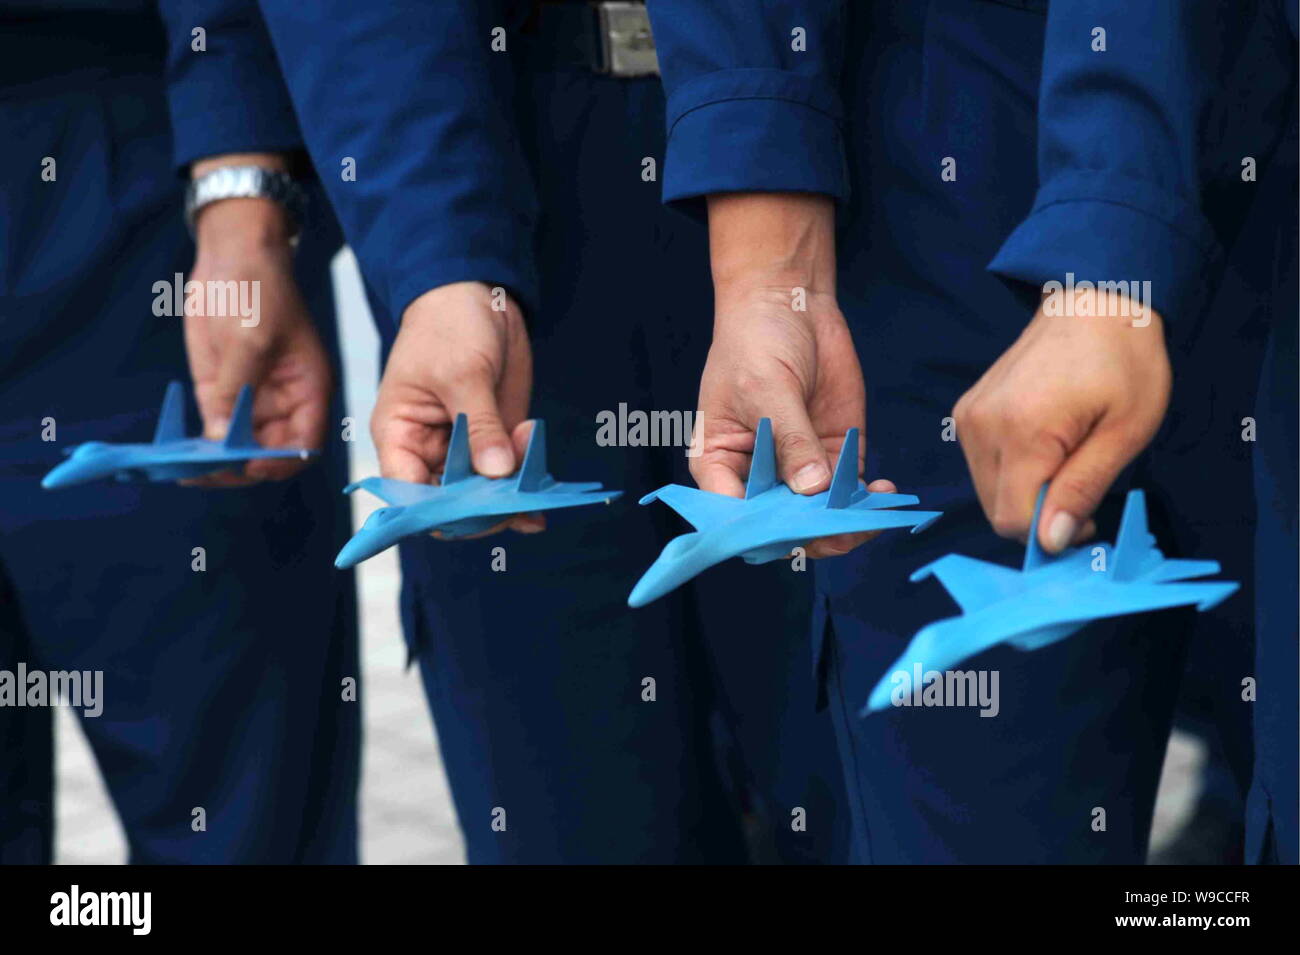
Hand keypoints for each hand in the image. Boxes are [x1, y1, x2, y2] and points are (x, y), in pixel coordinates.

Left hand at [183, 179, 330, 485]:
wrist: (233, 255)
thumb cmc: (259, 290)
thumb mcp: (250, 339)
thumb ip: (236, 391)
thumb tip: (219, 439)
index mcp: (308, 391)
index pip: (304, 443)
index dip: (281, 461)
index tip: (249, 464)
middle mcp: (283, 403)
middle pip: (269, 453)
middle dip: (241, 466)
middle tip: (208, 473)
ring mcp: (251, 400)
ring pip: (238, 448)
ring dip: (215, 463)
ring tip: (185, 471)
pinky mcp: (220, 392)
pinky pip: (211, 430)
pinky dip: (196, 447)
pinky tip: (176, 455)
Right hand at [371, 280, 540, 536]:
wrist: (478, 296)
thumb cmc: (448, 327)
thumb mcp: (462, 373)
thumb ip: (480, 425)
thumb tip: (497, 471)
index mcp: (399, 438)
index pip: (409, 493)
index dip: (437, 510)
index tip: (475, 511)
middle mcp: (428, 452)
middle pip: (449, 504)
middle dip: (483, 508)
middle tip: (516, 500)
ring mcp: (465, 451)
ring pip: (484, 496)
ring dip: (511, 496)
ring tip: (535, 482)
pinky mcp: (496, 442)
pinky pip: (509, 476)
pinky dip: (526, 484)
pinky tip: (544, 489)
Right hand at [695, 193, 878, 558]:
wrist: (791, 303)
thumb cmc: (756, 341)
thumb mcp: (766, 388)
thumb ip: (789, 440)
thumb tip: (812, 489)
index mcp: (719, 466)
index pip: (732, 517)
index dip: (758, 533)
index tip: (790, 532)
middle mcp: (757, 478)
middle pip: (780, 527)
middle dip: (812, 533)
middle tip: (842, 527)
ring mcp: (797, 470)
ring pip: (819, 519)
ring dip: (847, 524)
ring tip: (871, 513)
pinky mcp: (834, 457)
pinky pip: (850, 496)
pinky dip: (869, 503)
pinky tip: (884, 491)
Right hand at [953, 289, 1170, 551]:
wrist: (1094, 302)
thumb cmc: (1124, 361)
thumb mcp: (1125, 431)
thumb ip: (1083, 488)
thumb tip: (1050, 542)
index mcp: (1022, 431)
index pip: (1013, 519)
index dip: (1050, 534)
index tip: (1086, 517)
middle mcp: (981, 426)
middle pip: (996, 509)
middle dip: (1038, 514)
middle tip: (1081, 487)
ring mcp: (968, 418)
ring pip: (987, 491)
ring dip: (1025, 492)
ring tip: (1066, 457)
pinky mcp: (965, 412)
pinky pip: (982, 466)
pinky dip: (1012, 471)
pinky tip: (1044, 443)